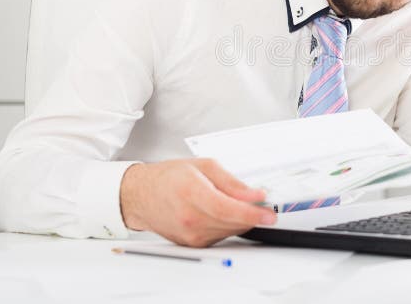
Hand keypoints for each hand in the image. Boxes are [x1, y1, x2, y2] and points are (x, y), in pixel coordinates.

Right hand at [120, 158, 276, 247]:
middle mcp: (190, 217)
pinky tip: (224, 212)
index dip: (252, 213)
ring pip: (230, 231)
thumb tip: (254, 195)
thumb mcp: (204, 166)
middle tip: (264, 205)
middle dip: (253, 215)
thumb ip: (232, 182)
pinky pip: (221, 236)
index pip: (228, 209)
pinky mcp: (192, 243)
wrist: (141, 196)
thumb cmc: (169, 177)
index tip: (269, 214)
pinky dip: (229, 225)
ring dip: (242, 219)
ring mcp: (190, 234)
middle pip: (232, 222)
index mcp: (191, 193)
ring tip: (240, 203)